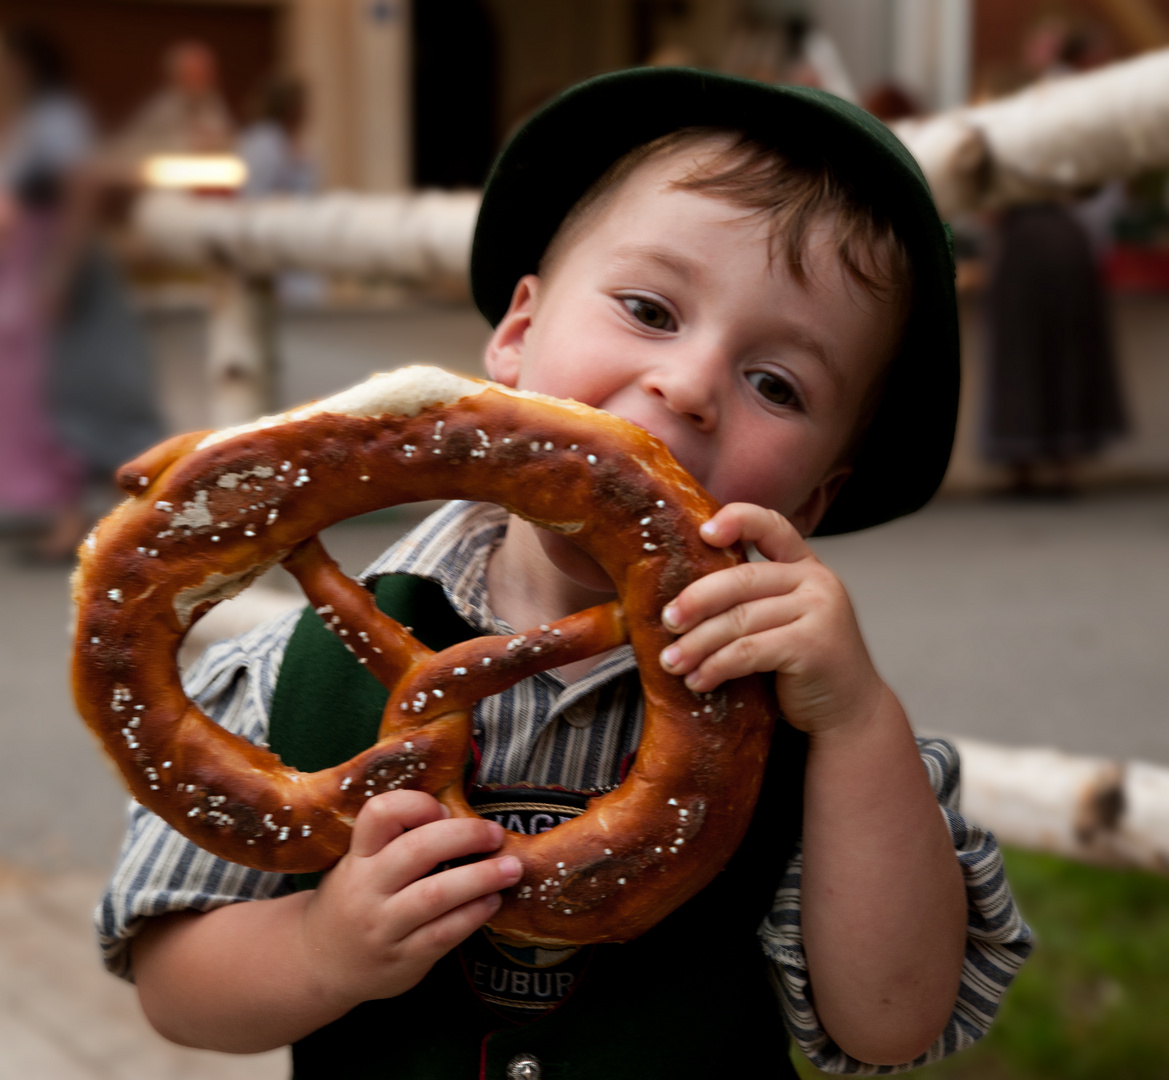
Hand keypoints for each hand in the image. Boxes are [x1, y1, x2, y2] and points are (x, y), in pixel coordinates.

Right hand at [301, 790, 521, 1010]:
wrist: (321, 964)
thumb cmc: (354, 899)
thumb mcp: (358, 863)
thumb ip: (394, 841)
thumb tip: (458, 813)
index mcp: (357, 856)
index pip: (379, 814)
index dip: (416, 804)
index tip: (443, 808)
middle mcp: (366, 888)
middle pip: (417, 851)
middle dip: (464, 836)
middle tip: (494, 834)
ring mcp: (383, 927)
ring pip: (436, 895)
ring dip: (481, 877)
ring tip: (511, 868)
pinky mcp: (403, 960)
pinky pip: (445, 933)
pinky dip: (474, 914)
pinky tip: (492, 901)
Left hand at [658, 502, 883, 735]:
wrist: (850, 711)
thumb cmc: (803, 665)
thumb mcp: (782, 619)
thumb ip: (751, 600)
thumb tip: (678, 601)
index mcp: (804, 565)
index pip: (771, 525)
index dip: (737, 520)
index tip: (703, 532)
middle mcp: (817, 580)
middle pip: (741, 579)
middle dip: (696, 600)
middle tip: (667, 621)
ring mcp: (820, 611)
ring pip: (739, 620)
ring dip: (697, 643)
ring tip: (672, 662)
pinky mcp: (813, 646)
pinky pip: (749, 651)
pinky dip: (716, 666)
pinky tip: (699, 681)